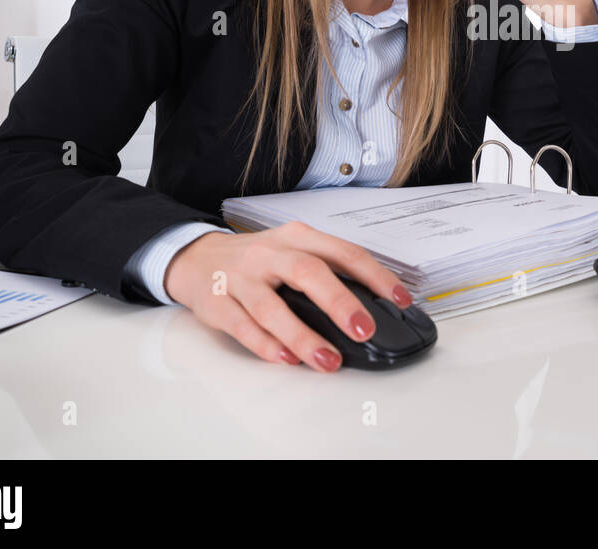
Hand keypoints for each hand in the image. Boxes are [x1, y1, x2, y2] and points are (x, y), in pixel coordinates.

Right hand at [164, 223, 412, 372]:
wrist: (196, 258)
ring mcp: (241, 278)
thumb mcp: (293, 251)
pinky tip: (287, 359)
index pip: (343, 253)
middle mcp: (269, 253)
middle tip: (364, 331)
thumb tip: (370, 307)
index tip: (401, 300)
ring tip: (328, 360)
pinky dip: (267, 345)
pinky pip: (244, 327)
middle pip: (308, 273)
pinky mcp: (218, 303)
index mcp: (297, 237)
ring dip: (303, 336)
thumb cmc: (257, 259)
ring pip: (272, 308)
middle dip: (340, 303)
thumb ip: (326, 272)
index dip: (375, 276)